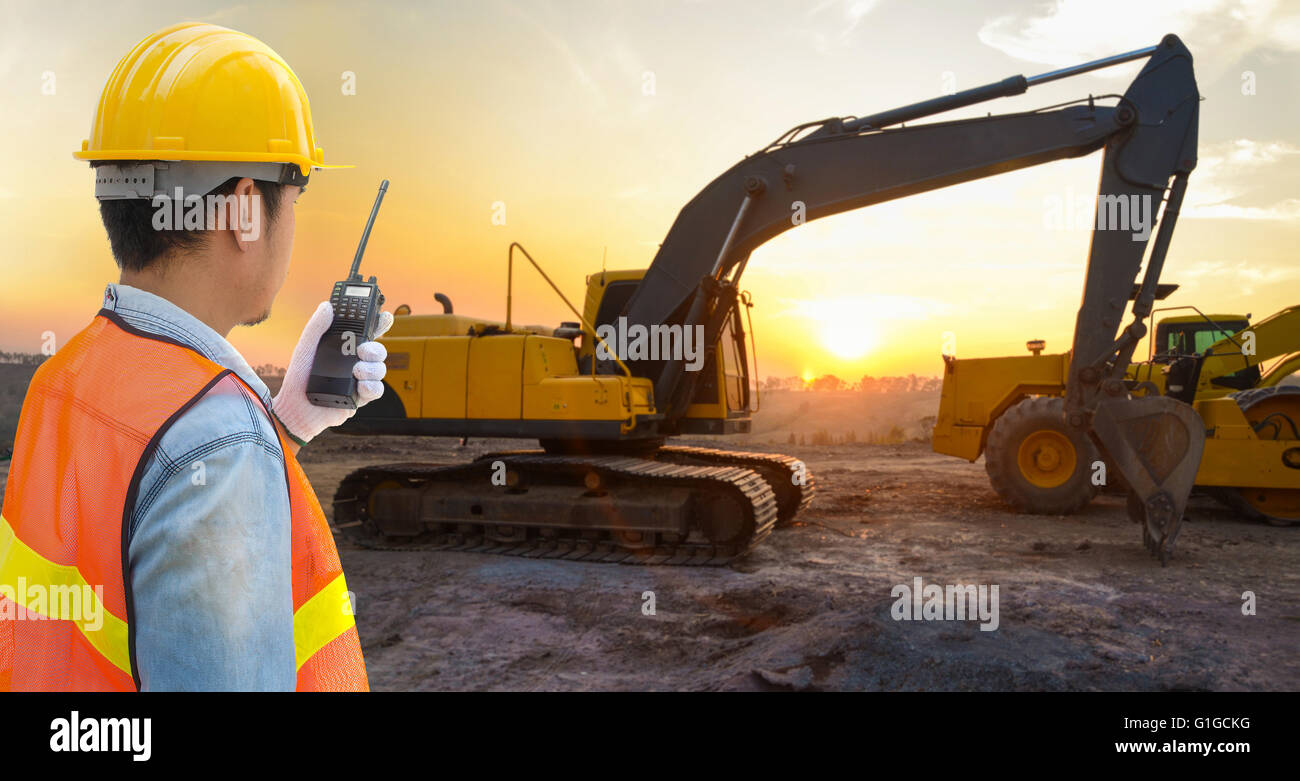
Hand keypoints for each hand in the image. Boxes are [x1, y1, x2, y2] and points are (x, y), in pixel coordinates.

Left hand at [271, 302, 394, 444]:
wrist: (296, 409)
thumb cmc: (298, 378)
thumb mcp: (305, 348)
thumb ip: (316, 327)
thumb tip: (327, 306)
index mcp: (343, 349)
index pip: (366, 333)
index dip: (378, 324)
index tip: (385, 316)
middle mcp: (354, 363)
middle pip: (378, 351)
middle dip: (376, 349)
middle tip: (362, 351)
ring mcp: (359, 380)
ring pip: (380, 369)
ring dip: (372, 369)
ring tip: (356, 372)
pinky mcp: (361, 397)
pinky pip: (377, 390)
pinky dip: (372, 387)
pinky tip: (361, 386)